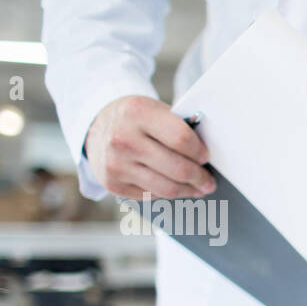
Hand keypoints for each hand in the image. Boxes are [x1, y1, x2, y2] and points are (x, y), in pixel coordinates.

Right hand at [84, 95, 215, 198]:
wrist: (97, 126)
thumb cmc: (136, 119)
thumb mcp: (153, 110)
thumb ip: (178, 127)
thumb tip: (207, 156)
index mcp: (137, 113)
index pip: (181, 139)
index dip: (200, 152)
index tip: (207, 158)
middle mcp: (123, 139)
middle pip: (178, 169)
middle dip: (200, 178)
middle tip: (209, 181)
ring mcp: (116, 164)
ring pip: (167, 189)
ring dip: (189, 191)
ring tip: (199, 189)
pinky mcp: (112, 184)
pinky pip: (152, 196)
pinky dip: (168, 194)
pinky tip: (175, 188)